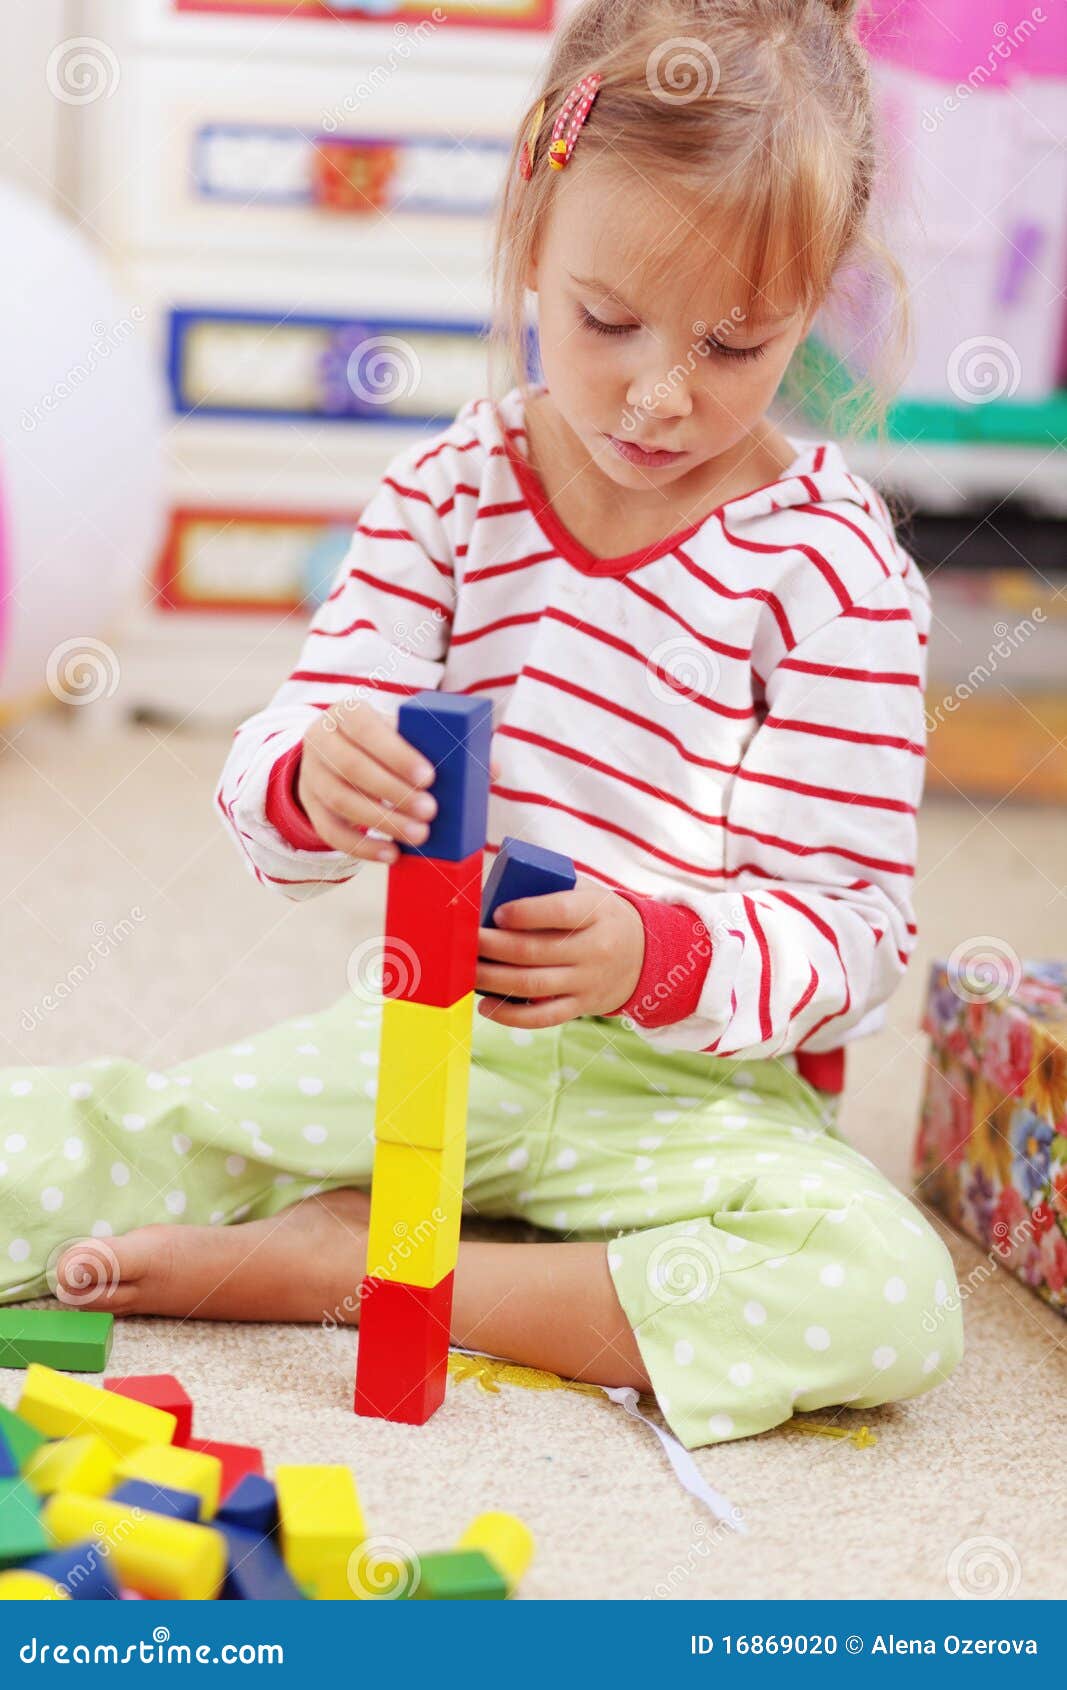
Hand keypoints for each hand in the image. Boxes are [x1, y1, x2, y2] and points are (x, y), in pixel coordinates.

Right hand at [297, 698, 500, 862]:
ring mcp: (311, 776)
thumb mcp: (406, 733)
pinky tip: (392, 855)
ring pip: (340, 801)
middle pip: (352, 768)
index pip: (367, 728)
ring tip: (421, 836)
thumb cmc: (384, 742)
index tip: (430, 777)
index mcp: (348, 713)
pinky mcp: (311, 808)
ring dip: (382, 822)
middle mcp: (321, 741)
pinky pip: (330, 832)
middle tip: (432, 811)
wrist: (335, 754)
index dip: (396, 753)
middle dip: (393, 792)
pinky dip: (362, 848)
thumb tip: (492, 770)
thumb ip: (446, 744)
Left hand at [476, 878, 644, 1029]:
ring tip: (468, 970)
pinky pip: (543, 1017)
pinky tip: (486, 1006)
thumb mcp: (588, 894)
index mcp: (597, 913)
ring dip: (493, 979)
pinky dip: (510, 1016)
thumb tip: (493, 893)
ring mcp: (588, 982)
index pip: (560, 912)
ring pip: (533, 985)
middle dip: (493, 946)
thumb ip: (550, 890)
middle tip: (465, 940)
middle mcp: (595, 950)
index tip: (496, 913)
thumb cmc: (599, 917)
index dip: (525, 913)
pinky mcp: (581, 1006)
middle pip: (536, 951)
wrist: (643, 954)